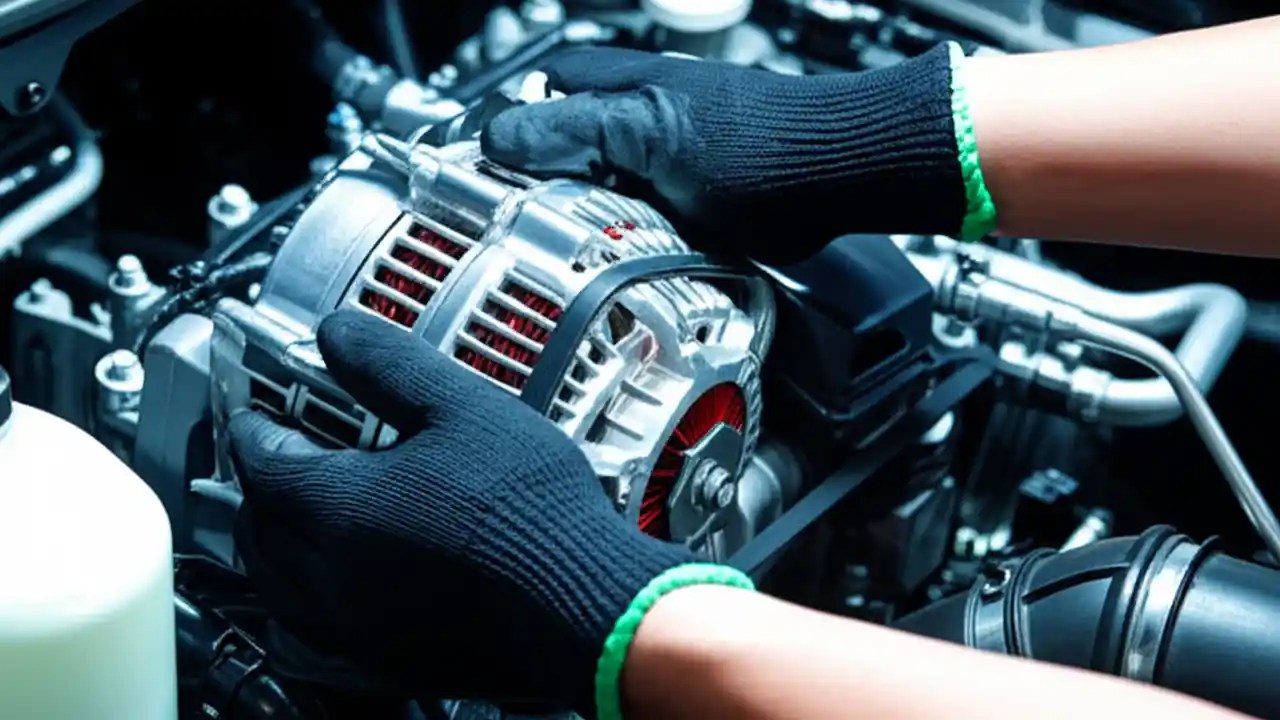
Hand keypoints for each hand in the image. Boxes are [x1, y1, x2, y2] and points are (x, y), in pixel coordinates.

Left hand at [228, 310, 695, 712]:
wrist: (584, 602)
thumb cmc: (531, 511)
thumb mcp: (463, 409)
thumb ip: (389, 366)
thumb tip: (338, 331)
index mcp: (339, 506)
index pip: (262, 460)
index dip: (252, 428)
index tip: (256, 414)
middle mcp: (332, 574)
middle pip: (258, 527)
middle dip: (258, 487)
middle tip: (275, 458)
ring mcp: (357, 626)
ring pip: (278, 585)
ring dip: (273, 546)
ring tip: (293, 519)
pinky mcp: (388, 660)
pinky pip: (313, 630)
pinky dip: (305, 598)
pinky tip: (335, 586)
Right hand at [481, 43, 984, 263]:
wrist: (842, 173)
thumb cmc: (767, 147)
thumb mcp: (647, 137)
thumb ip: (569, 134)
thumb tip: (498, 135)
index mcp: (621, 86)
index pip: (534, 101)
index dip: (504, 140)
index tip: (483, 183)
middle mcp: (642, 111)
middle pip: (563, 145)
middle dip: (544, 183)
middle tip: (526, 220)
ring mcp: (670, 151)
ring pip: (602, 183)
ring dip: (588, 211)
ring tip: (575, 241)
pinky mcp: (696, 191)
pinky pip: (642, 211)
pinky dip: (630, 231)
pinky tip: (630, 249)